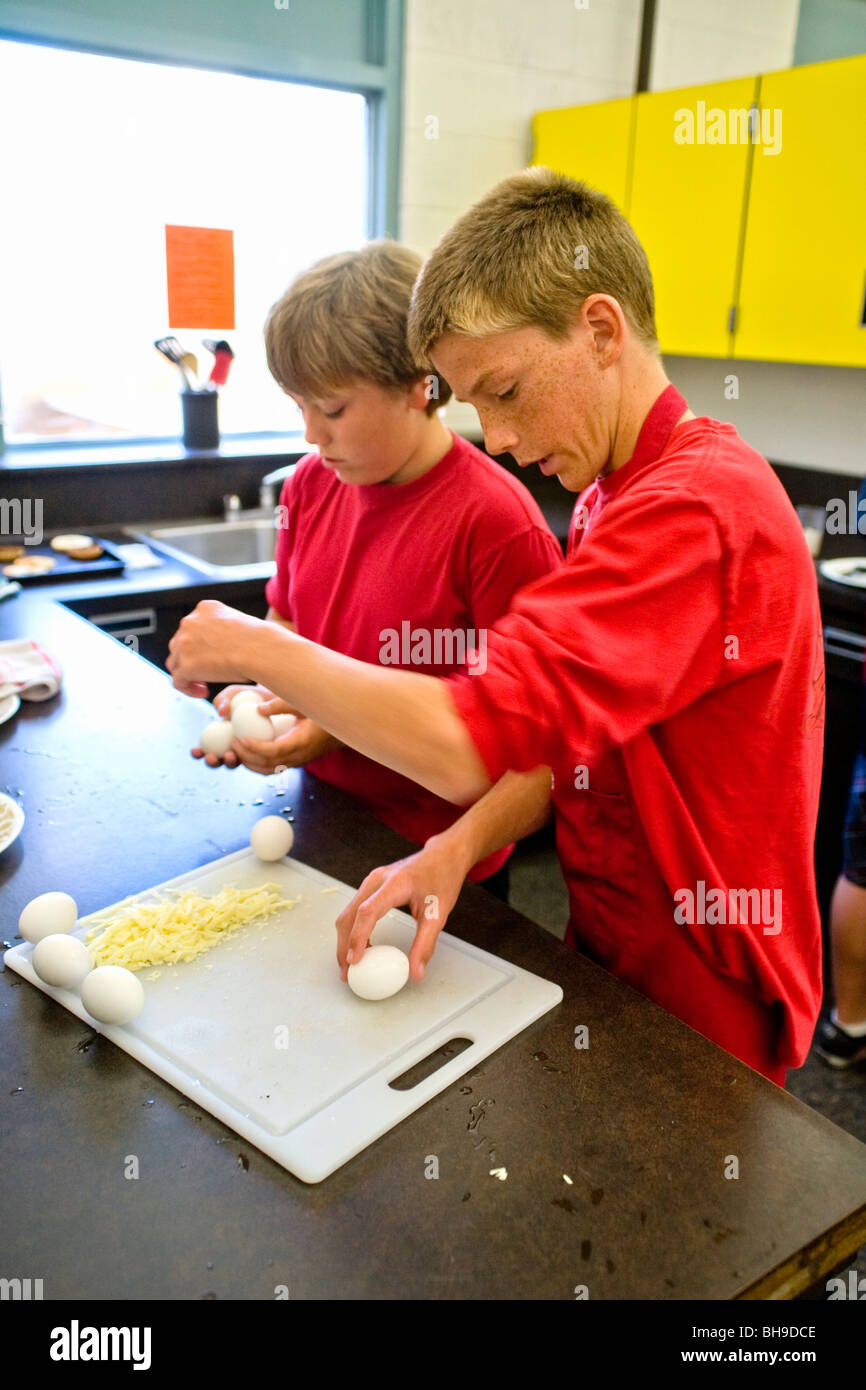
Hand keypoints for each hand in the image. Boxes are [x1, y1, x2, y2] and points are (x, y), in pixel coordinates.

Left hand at [167, 600, 264, 696]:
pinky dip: (188, 688)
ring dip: (188, 674)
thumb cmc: (258, 639)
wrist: (259, 649)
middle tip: (207, 671)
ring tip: (204, 684)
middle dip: (191, 659)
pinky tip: (203, 692)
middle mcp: (190, 623)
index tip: (209, 655)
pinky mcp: (186, 666)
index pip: (192, 628)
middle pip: (179, 645)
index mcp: (204, 609)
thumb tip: (223, 644)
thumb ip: (222, 628)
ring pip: (176, 662)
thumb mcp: (237, 621)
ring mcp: (185, 644)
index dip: (198, 645)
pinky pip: (178, 681)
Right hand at [189, 685, 277, 767]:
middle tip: (212, 757)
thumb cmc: (246, 696)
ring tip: (230, 755)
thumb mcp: (232, 694)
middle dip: (212, 762)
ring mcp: (245, 751)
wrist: (270, 698)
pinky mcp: (260, 752)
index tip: (195, 751)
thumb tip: (221, 712)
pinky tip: (249, 751)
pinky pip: (253, 759)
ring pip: (235, 763)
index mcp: (219, 736)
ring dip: (230, 762)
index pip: (205, 749)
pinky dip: (249, 758)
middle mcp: (230, 746)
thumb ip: (223, 700)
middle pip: (218, 761)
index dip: (198, 753)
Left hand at [230, 716, 340, 774]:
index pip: (275, 751)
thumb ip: (281, 705)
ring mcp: (297, 762)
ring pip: (268, 770)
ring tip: (236, 749)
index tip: (241, 738)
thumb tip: (257, 710)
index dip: (256, 747)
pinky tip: (247, 753)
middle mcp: (299, 757)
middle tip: (232, 742)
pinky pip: (273, 768)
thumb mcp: (304, 704)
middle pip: (267, 764)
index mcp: (302, 742)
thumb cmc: (322, 713)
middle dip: (246, 756)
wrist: (341, 729)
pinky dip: (257, 764)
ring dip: (249, 763)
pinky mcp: (295, 763)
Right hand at [335, 832, 471, 983]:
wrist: (443, 855)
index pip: (367, 912)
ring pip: (348, 913)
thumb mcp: (439, 913)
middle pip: (350, 915)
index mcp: (395, 884)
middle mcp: (377, 880)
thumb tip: (415, 974)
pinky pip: (355, 909)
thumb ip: (425, 944)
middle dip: (344, 945)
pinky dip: (353, 929)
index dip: (358, 937)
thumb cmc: (442, 879)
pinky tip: (362, 946)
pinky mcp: (372, 885)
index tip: (354, 961)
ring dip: (346, 939)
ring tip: (351, 964)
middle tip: (348, 973)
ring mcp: (372, 881)